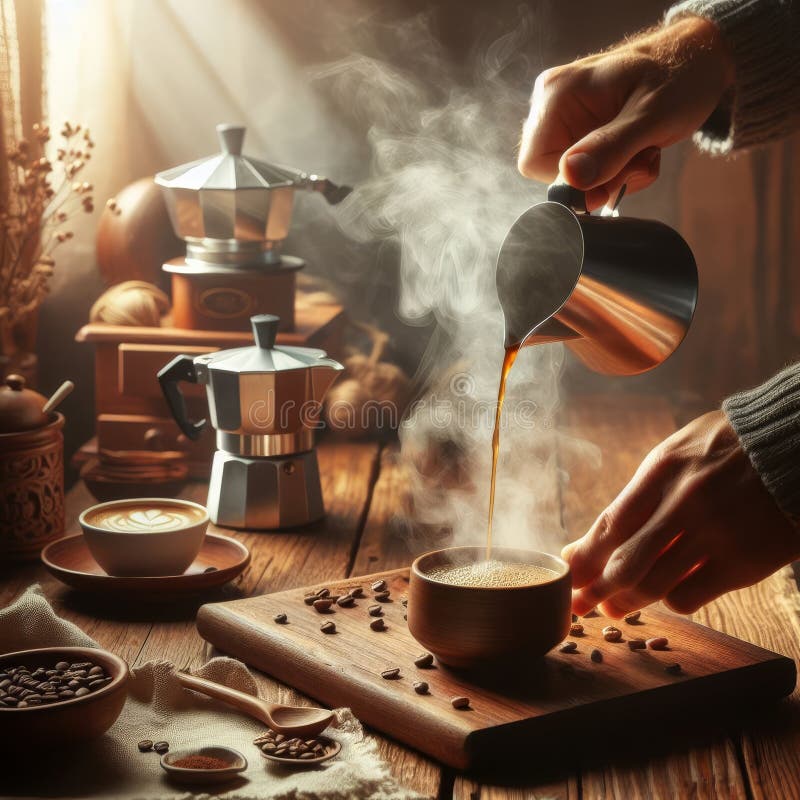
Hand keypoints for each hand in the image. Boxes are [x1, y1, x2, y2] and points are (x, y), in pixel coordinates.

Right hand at [518, 16, 734, 209]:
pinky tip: (639, 152)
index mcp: (557, 94)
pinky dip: (618, 174)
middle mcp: (553, 108)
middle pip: (554, 174)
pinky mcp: (582, 135)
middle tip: (638, 159)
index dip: (570, 181)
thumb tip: (570, 177)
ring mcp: (567, 122)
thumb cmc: (679, 74)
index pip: (534, 162)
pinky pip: (590, 174)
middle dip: (600, 179)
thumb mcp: (650, 115)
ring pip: (575, 179)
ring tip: (643, 151)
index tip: (610, 178)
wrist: (699, 61)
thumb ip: (610, 148)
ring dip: (615, 178)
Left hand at [562, 411, 799, 616]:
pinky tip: (667, 595)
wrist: (796, 446)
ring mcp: (716, 535)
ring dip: (627, 602)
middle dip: (594, 589)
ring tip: (613, 609)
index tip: (567, 568)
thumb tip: (607, 532)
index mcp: (664, 470)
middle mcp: (685, 503)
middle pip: (625, 563)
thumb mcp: (680, 450)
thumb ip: (646, 488)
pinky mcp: (745, 562)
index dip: (585, 554)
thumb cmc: (732, 446)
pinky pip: (690, 595)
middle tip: (580, 603)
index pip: (612, 524)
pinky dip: (672, 600)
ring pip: (654, 585)